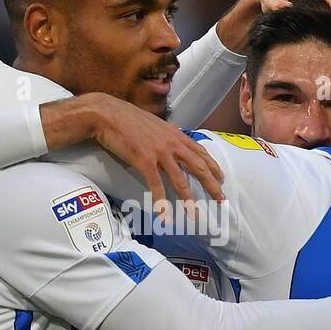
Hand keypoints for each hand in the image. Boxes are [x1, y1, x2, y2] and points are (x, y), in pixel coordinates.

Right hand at [82, 93, 225, 206]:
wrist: (108, 114)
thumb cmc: (128, 119)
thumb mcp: (155, 125)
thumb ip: (167, 136)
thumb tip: (172, 146)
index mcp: (176, 135)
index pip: (200, 152)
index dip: (213, 166)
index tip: (221, 178)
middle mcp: (172, 143)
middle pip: (198, 168)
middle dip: (212, 185)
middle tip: (221, 200)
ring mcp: (159, 152)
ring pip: (180, 180)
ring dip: (188, 200)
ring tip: (195, 215)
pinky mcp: (144, 161)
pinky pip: (156, 185)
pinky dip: (160, 202)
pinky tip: (163, 215)